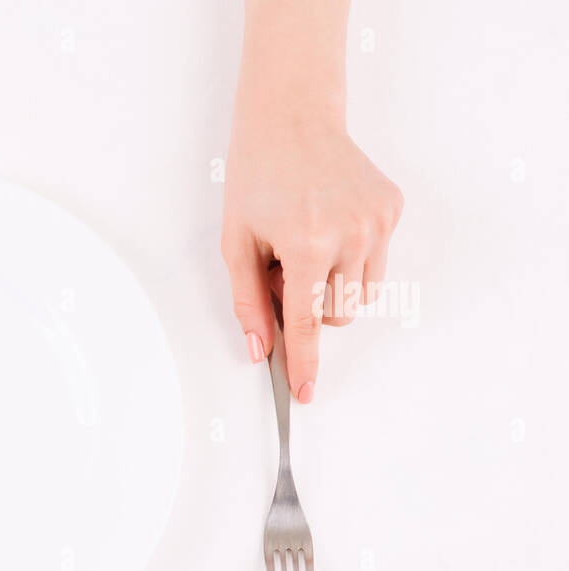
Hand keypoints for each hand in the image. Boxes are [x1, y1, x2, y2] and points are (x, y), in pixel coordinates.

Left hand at [221, 0, 401, 403]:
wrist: (291, 119)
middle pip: (337, 315)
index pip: (307, 322)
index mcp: (307, 243)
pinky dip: (350, 258)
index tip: (306, 392)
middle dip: (310, 305)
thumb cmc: (257, 179)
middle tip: (283, 267)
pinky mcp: (393, 209)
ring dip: (332, 286)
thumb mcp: (236, 243)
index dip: (304, 362)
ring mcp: (378, 221)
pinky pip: (375, 262)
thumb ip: (248, 302)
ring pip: (360, 295)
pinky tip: (328, 224)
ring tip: (305, 246)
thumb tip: (259, 350)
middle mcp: (351, 234)